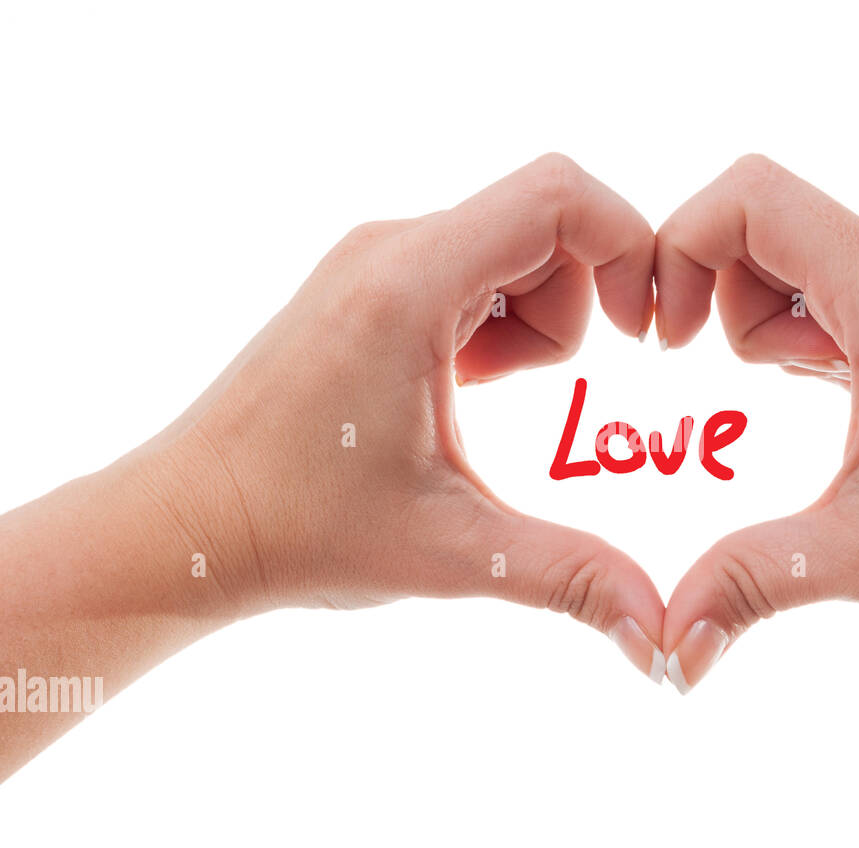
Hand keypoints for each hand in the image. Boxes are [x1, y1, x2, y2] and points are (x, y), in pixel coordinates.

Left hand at [140, 154, 665, 678]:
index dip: (628, 247)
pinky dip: (498, 322)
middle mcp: (391, 250)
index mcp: (409, 287)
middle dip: (582, 304)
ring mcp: (376, 263)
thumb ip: (570, 577)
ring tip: (487, 396)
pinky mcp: (370, 286)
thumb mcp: (453, 552)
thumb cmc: (299, 529)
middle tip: (553, 391)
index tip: (638, 335)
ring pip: (513, 245)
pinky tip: (464, 388)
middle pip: (545, 222)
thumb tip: (661, 634)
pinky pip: (474, 269)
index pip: (556, 196)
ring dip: (536, 322)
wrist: (191, 523)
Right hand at [652, 155, 858, 691]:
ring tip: (788, 394)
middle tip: (712, 376)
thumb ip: (752, 584)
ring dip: (757, 316)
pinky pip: (834, 283)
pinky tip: (822, 391)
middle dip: (709, 289)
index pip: (748, 197)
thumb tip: (669, 648)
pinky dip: (800, 326)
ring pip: (795, 250)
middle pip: (760, 218)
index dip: (679, 249)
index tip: (671, 343)